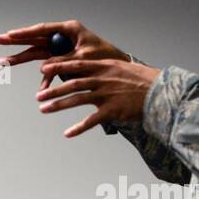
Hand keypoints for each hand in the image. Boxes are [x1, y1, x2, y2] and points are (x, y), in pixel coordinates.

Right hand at [0, 19, 129, 70]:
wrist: (118, 68)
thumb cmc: (105, 57)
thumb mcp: (84, 59)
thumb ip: (64, 62)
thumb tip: (43, 68)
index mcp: (69, 29)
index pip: (42, 29)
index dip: (24, 32)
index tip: (9, 34)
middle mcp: (62, 37)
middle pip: (34, 38)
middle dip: (15, 41)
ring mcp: (61, 48)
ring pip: (37, 53)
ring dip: (21, 58)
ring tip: (3, 62)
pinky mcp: (63, 60)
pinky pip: (50, 69)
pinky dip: (47, 80)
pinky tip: (42, 90)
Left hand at [34, 59, 160, 137]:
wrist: (160, 92)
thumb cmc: (141, 80)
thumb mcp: (120, 68)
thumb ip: (101, 69)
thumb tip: (86, 68)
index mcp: (103, 67)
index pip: (75, 64)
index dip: (57, 66)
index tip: (43, 68)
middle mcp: (102, 79)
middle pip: (72, 83)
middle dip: (53, 90)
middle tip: (38, 96)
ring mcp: (107, 95)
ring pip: (77, 99)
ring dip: (58, 105)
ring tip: (43, 109)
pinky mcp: (112, 110)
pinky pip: (92, 120)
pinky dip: (78, 128)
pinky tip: (67, 133)